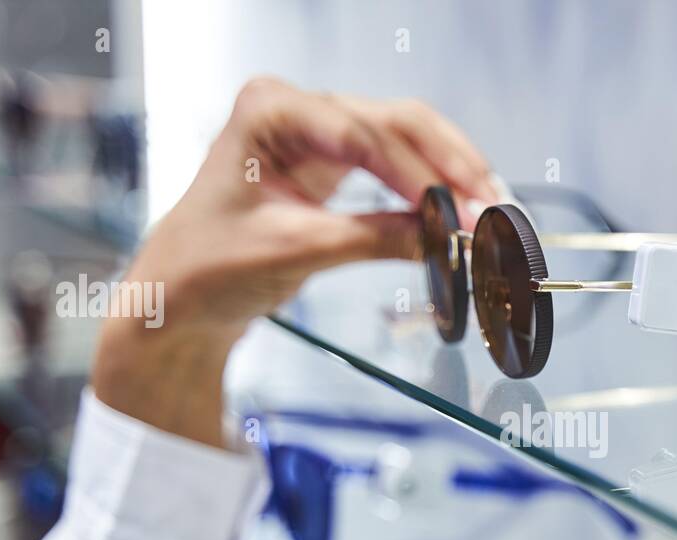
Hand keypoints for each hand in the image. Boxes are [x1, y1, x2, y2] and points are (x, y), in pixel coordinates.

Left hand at [93, 77, 497, 446]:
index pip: (363, 134)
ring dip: (452, 175)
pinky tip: (464, 211)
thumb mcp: (297, 251)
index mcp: (271, 110)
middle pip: (398, 123)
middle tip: (495, 209)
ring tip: (494, 211)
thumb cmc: (212, 266)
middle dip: (451, 167)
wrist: (180, 295)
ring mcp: (319, 130)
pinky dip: (433, 190)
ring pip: (407, 138)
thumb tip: (451, 241)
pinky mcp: (335, 161)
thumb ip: (375, 239)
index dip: (419, 176)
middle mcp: (298, 106)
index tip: (461, 215)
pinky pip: (398, 165)